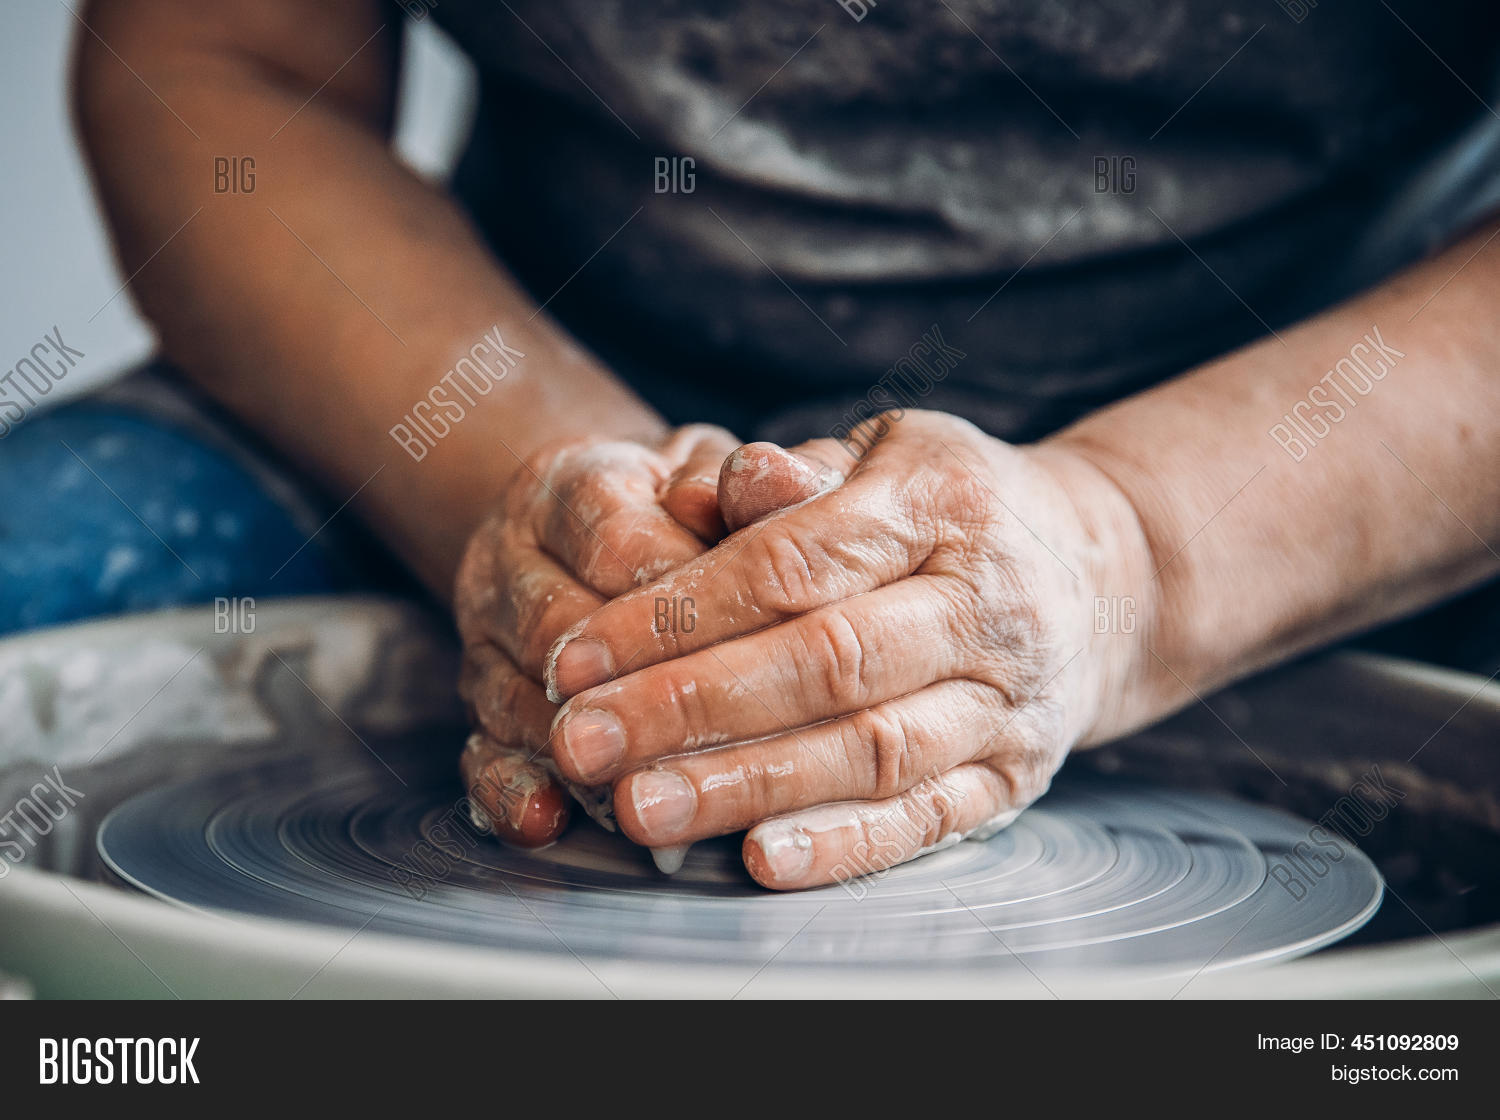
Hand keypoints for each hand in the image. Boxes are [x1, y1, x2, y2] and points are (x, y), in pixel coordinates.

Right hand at [455, 426, 839, 846]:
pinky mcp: (477, 699)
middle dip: (630, 689)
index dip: (681, 602)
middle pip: (558, 627)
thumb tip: (768, 481)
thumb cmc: (683, 505)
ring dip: (579, 748)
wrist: (599, 516)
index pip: (619, 543)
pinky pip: (477, 751)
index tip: (748, 647)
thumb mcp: (719, 475)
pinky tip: (546, 819)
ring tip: (647, 790)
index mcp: (576, 484)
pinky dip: (510, 791)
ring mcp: (485, 633)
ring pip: (514, 693)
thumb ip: (749, 482)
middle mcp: (513, 556)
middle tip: (702, 741)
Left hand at [543, 411, 1153, 887]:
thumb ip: (799, 474)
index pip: (796, 560)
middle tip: (583, 739)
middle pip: (827, 662)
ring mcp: (1009, 700)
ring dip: (745, 785)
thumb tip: (725, 482)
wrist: (1104, 576)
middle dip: (691, 707)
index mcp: (943, 501)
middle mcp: (986, 603)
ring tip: (638, 808)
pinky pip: (927, 819)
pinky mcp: (1014, 776)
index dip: (680, 612)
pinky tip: (758, 858)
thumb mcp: (889, 453)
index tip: (580, 654)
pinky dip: (843, 845)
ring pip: (870, 752)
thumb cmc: (957, 508)